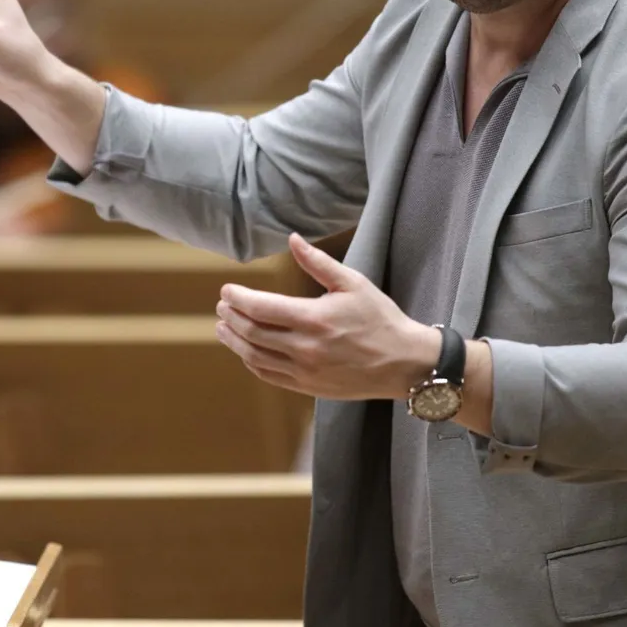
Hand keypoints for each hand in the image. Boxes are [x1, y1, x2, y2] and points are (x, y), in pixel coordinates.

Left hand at [215, 234, 438, 400]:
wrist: (404, 363)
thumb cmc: (380, 319)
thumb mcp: (353, 283)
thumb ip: (318, 262)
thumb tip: (292, 239)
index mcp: (314, 319)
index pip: (261, 308)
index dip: (238, 298)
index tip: (226, 290)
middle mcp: (305, 348)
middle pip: (252, 333)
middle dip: (231, 317)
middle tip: (222, 306)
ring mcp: (305, 371)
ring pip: (255, 356)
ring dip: (234, 341)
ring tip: (223, 327)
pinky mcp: (308, 387)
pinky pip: (269, 375)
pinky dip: (252, 362)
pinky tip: (246, 351)